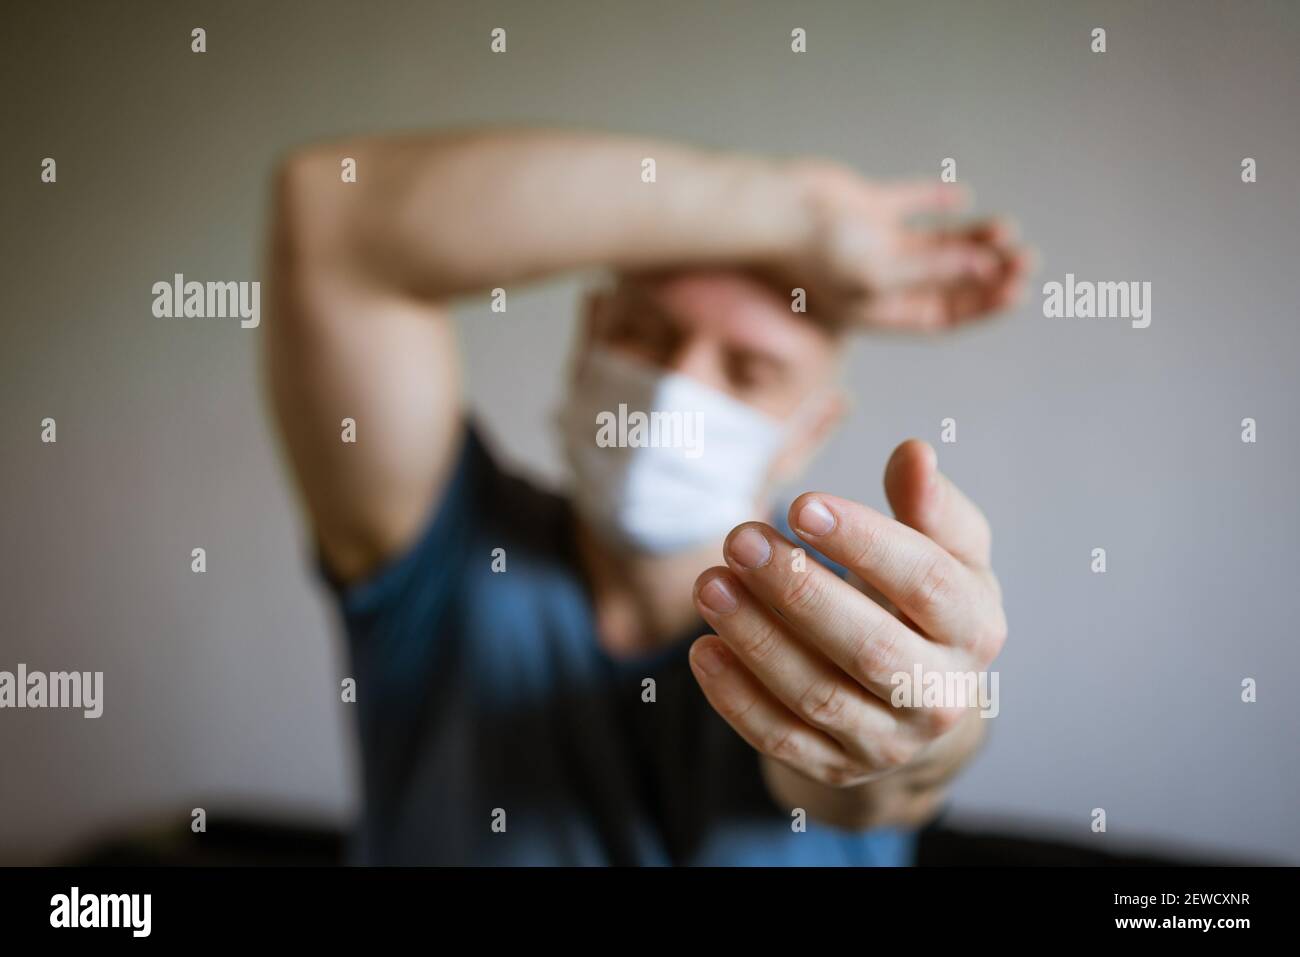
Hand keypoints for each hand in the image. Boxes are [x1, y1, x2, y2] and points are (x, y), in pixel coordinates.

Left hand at [688, 439, 1006, 827]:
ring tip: (710, 583)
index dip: (865, 543)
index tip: (802, 503)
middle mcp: (941, 697)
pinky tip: (703, 648)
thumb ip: (930, 506)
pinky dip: (736, 699)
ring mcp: (888, 742)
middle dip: (798, 591)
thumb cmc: (925, 607)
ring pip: (817, 696)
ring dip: (756, 640)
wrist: (919, 702)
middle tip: (740, 540)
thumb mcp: (947, 555)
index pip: (927, 584)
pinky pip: (781, 740)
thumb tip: (915, 453)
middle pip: (868, 647)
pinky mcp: (837, 768)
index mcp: (976, 631)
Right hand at [783, 159, 1031, 331]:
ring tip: (1006, 228)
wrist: (776, 207)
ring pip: (934, 244)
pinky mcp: (866, 207)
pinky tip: (962, 198)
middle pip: (944, 282)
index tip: (1018, 289)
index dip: (982, 306)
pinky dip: (935, 202)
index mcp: (879, 309)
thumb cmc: (817, 249)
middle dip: (986, 272)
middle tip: (1027, 257)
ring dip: (971, 238)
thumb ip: (933, 268)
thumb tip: (987, 269)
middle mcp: (879, 280)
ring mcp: (873, 242)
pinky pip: (909, 205)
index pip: (942, 315)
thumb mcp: (881, 271)